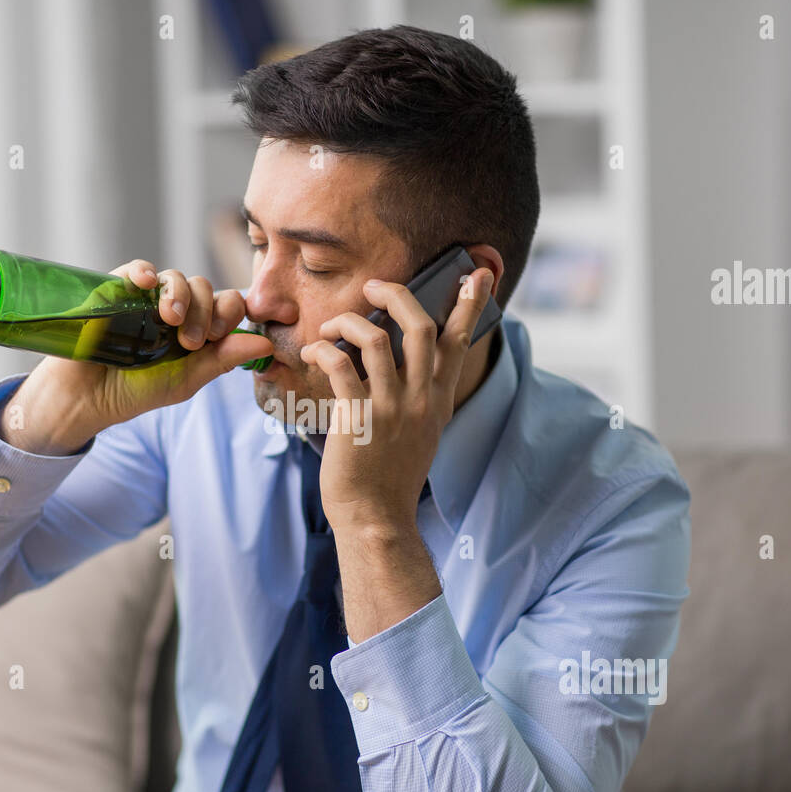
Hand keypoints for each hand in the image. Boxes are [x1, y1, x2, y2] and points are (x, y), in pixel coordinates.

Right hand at [0, 259, 271, 454]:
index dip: (229, 314)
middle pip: (204, 288)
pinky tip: (145, 283)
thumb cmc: (137, 390)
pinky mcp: (116, 290)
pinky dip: (143, 271)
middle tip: (192, 340)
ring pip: (175, 278)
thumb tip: (266, 343)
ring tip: (170, 321)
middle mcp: (175, 309)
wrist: (87, 398)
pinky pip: (135, 269)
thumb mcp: (186, 379)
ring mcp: (146, 298)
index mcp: (197, 328)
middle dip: (205, 310)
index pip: (227, 304)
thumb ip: (223, 359)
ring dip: (180, 295)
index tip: (216, 336)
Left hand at [298, 267, 494, 535]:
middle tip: (372, 288)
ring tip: (332, 328)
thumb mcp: (422, 433)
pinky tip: (313, 354)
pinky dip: (323, 350)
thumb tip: (415, 365)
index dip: (469, 304)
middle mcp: (420, 398)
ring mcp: (391, 408)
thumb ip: (422, 396)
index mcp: (438, 399)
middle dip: (395, 294)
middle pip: (420, 325)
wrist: (376, 518)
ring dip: (348, 322)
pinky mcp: (358, 418)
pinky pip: (340, 366)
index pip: (460, 341)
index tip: (477, 273)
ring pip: (377, 338)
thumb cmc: (391, 476)